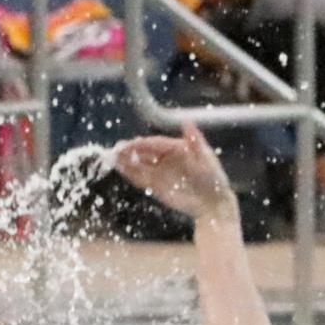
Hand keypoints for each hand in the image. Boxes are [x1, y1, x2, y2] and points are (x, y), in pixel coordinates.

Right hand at [114, 124, 236, 224]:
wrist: (212, 203)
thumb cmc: (213, 179)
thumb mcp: (206, 160)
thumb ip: (195, 142)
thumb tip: (187, 121)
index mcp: (176, 147)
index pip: (156, 143)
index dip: (143, 144)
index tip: (131, 144)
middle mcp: (165, 157)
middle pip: (144, 151)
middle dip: (129, 150)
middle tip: (116, 149)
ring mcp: (159, 171)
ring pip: (139, 164)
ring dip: (125, 160)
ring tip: (111, 157)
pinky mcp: (155, 185)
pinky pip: (139, 177)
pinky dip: (129, 173)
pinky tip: (118, 167)